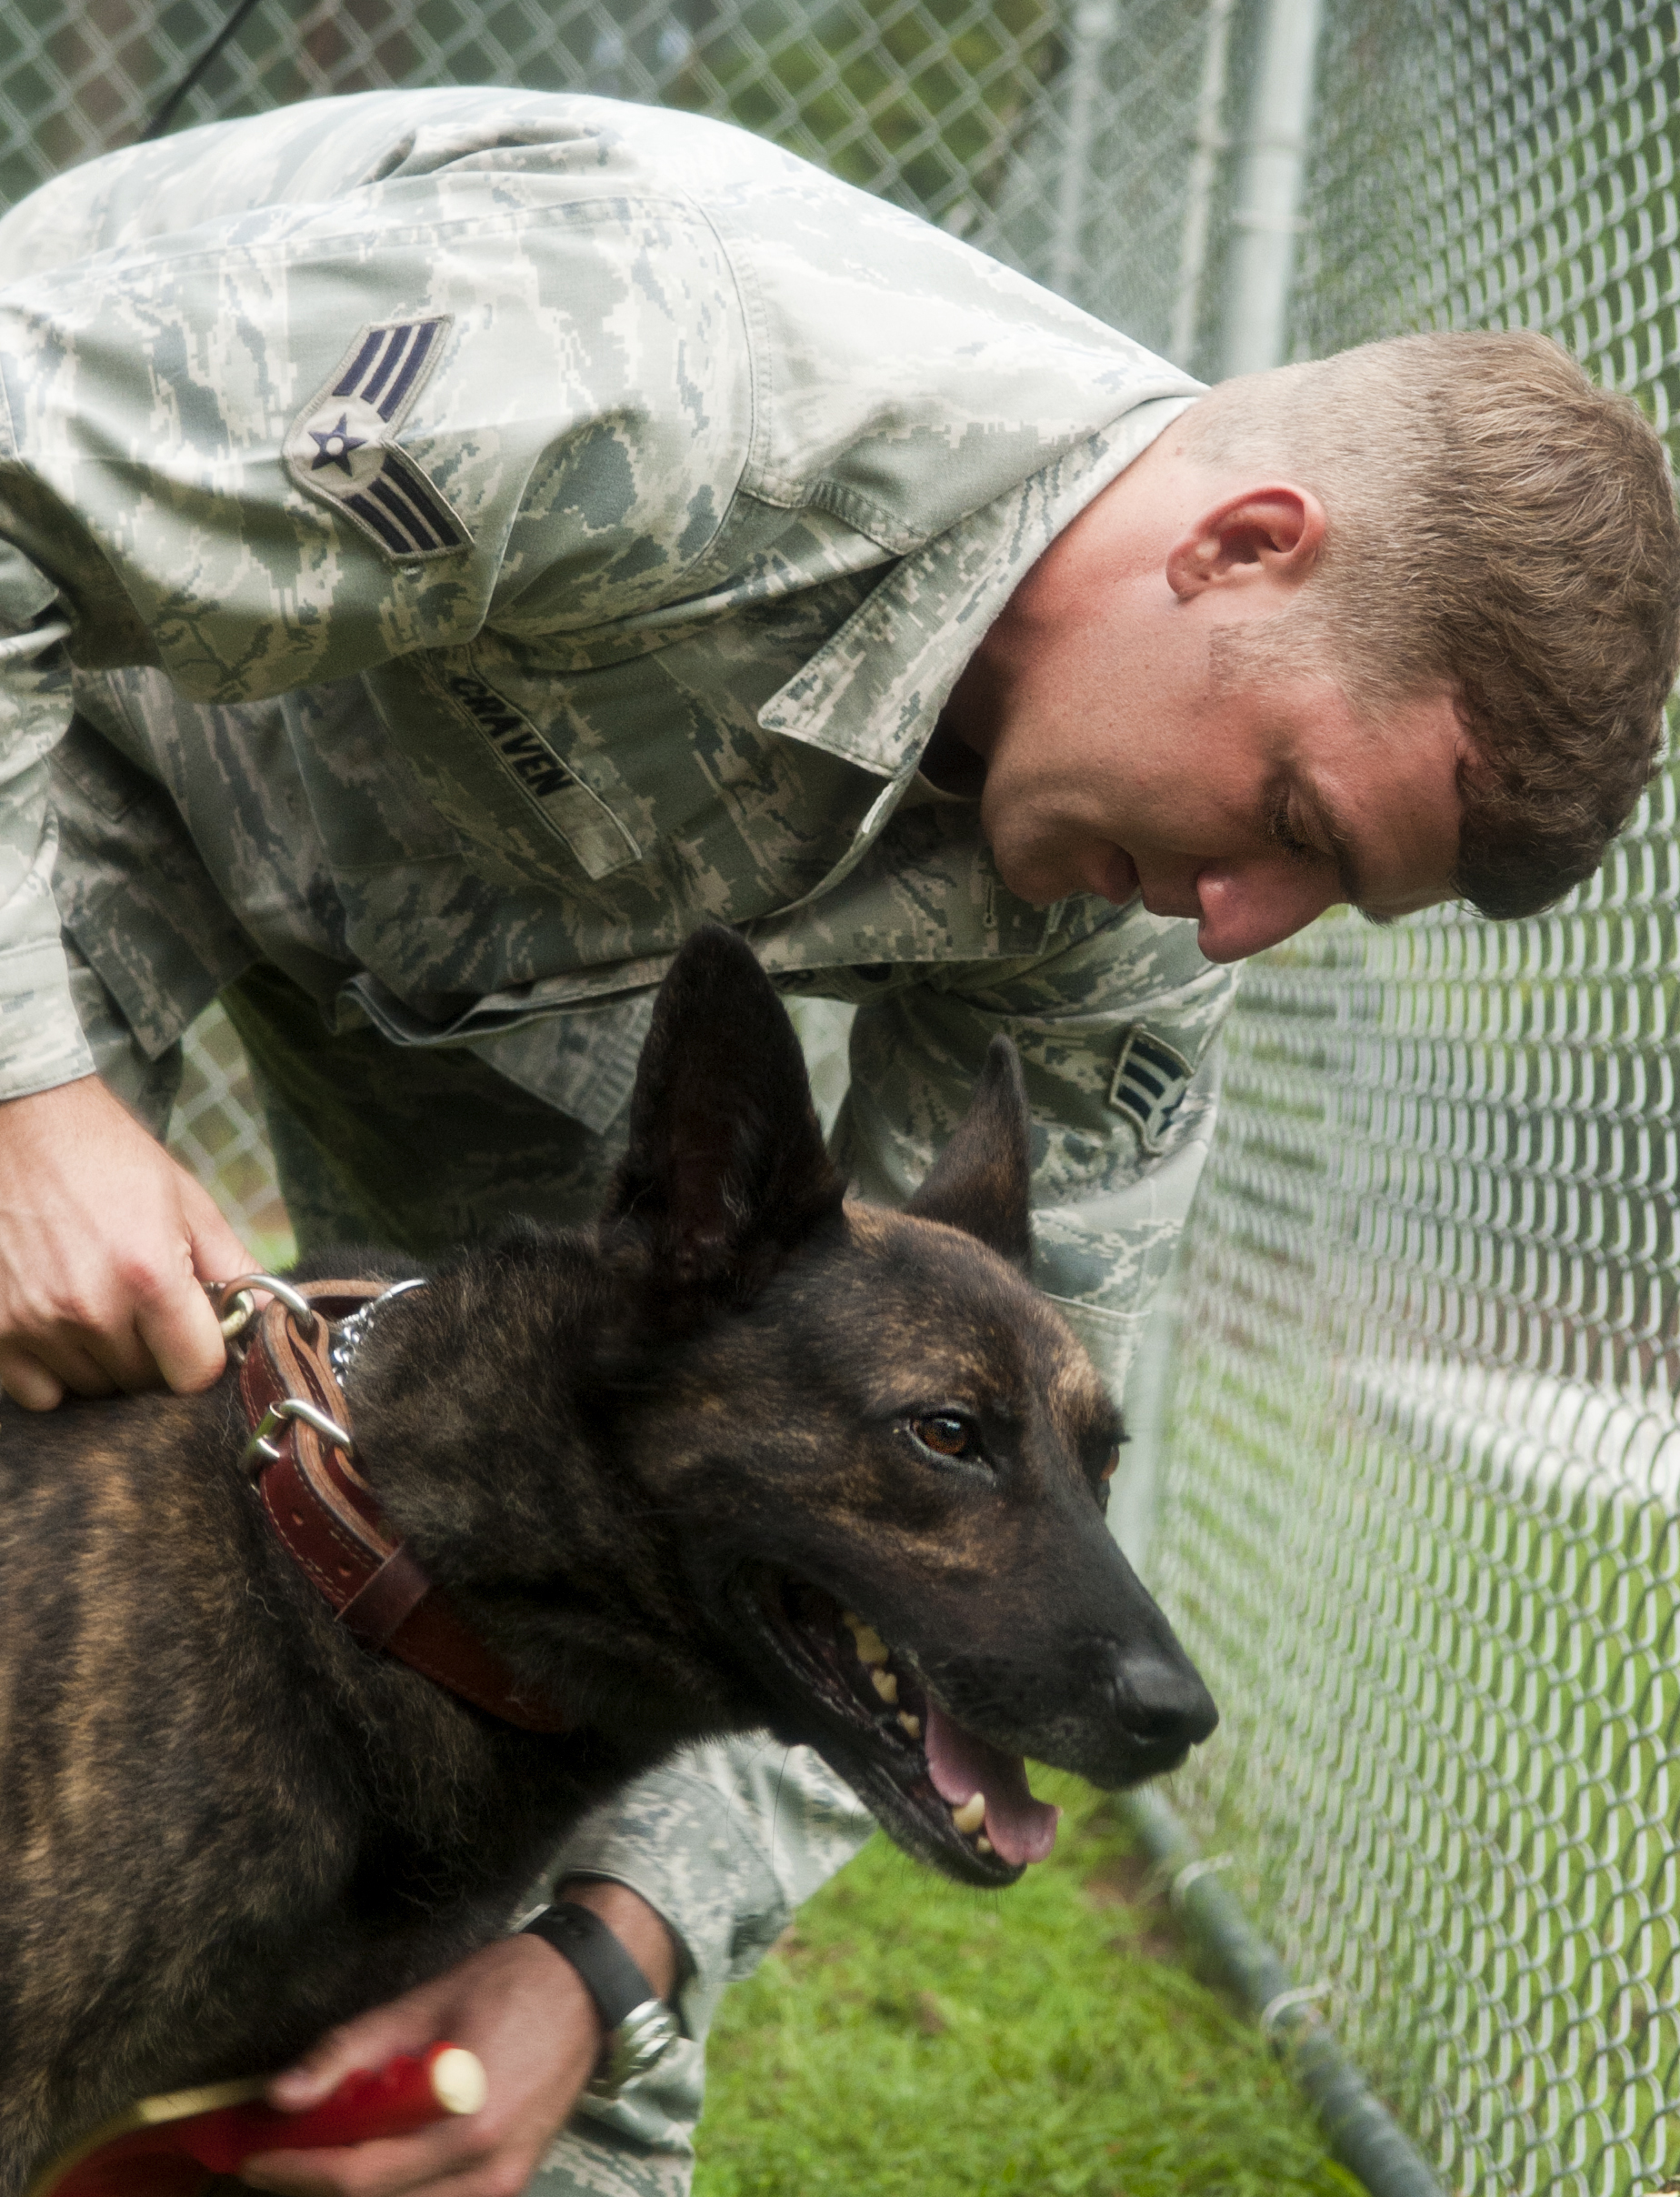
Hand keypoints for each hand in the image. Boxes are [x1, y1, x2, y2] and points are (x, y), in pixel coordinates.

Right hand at [0, 1074, 249, 1408]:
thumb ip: (233, 1269)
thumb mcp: (189, 1204)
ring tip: (105, 1305)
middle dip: (158, 1354)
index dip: (205, 1355)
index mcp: (149, 1275)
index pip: (195, 1372)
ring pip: (96, 1389)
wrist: (28, 1126)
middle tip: (148, 1308)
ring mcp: (36, 1323)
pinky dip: (56, 1373)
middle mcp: (90, 1308)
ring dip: (108, 1362)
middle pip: (146, 1383)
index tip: (199, 1334)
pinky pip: (40, 1394)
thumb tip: (269, 1318)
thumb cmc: (112, 1161)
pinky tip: (65, 1329)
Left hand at [241, 1883, 680, 2196]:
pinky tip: (380, 2152)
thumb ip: (349, 2052)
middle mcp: (486, 2167)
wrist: (589, 1988)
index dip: (297, 2171)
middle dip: (319, 2182)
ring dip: (360, 2185)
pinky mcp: (510, 2181)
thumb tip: (282, 2094)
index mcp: (464, 2120)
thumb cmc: (509, 1984)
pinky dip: (400, 2184)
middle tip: (278, 2155)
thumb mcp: (422, 2004)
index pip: (360, 2173)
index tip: (253, 2159)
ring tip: (324, 2151)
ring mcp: (503, 2181)